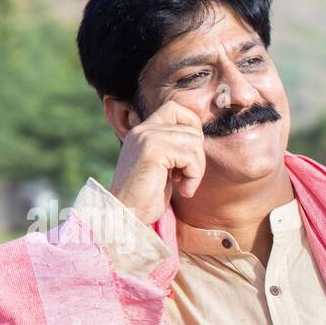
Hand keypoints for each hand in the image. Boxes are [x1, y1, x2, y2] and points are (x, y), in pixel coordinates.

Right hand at [108, 100, 206, 226]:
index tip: (190, 154)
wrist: (127, 214)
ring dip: (197, 169)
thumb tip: (199, 137)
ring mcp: (147, 138)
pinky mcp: (153, 151)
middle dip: (198, 156)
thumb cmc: (146, 196)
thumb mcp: (162, 166)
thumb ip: (174, 148)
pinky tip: (183, 190)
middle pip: (192, 129)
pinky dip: (194, 176)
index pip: (176, 109)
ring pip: (194, 142)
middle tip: (187, 176)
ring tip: (184, 184)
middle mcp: (144, 130)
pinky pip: (190, 157)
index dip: (192, 127)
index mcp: (143, 131)